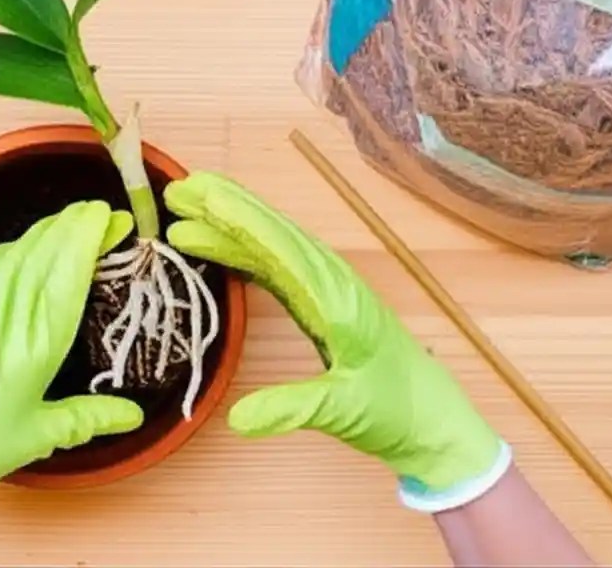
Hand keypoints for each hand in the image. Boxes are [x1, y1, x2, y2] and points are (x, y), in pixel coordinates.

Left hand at [0, 201, 143, 556]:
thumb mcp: (40, 434)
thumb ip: (90, 417)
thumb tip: (132, 415)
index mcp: (38, 339)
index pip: (71, 266)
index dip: (92, 233)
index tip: (112, 218)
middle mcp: (6, 308)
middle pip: (46, 247)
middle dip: (76, 223)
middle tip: (100, 216)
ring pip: (17, 247)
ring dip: (48, 230)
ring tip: (71, 226)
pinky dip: (18, 246)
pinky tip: (28, 250)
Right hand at [163, 171, 509, 511]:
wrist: (431, 422)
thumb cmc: (394, 412)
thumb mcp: (342, 412)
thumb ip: (291, 409)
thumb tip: (235, 420)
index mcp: (338, 297)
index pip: (283, 246)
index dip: (243, 219)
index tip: (205, 196)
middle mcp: (331, 282)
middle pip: (273, 232)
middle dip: (227, 206)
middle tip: (179, 188)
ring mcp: (325, 290)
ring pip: (271, 245)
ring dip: (228, 225)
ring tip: (183, 210)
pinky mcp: (318, 303)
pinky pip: (274, 267)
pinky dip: (242, 253)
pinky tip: (214, 246)